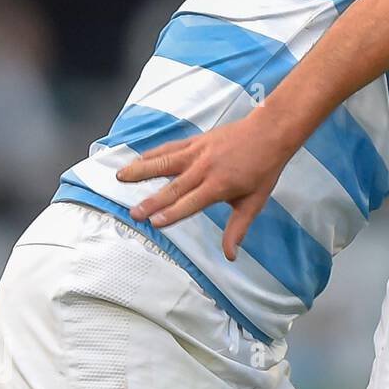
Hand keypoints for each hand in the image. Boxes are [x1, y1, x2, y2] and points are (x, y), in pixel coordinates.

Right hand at [114, 109, 294, 260]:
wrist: (269, 134)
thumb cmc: (262, 169)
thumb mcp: (254, 202)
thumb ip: (237, 228)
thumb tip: (230, 255)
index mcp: (218, 185)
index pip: (190, 203)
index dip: (172, 213)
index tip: (154, 222)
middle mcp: (204, 168)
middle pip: (173, 187)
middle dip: (152, 201)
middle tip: (133, 213)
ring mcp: (197, 152)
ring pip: (164, 162)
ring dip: (141, 170)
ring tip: (120, 177)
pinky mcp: (195, 141)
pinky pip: (169, 148)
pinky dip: (152, 153)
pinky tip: (137, 159)